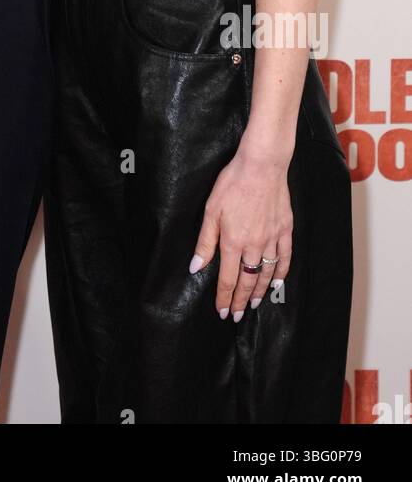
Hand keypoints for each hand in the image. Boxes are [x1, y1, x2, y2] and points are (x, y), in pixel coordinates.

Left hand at [188, 149, 292, 318]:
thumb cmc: (232, 184)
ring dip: (260, 292)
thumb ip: (205, 242)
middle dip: (241, 301)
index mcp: (233, 242)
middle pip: (248, 282)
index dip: (225, 298)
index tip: (222, 312)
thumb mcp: (211, 211)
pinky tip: (277, 283)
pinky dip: (281, 275)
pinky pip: (285, 259)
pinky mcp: (285, 231)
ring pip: (266, 274)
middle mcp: (254, 246)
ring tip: (255, 304)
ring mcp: (272, 240)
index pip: (228, 279)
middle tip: (237, 316)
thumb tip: (196, 267)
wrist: (261, 166)